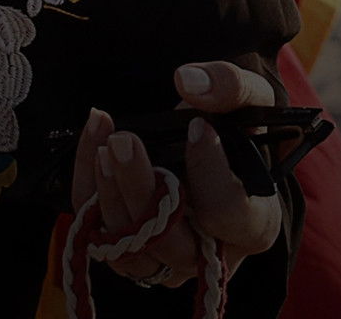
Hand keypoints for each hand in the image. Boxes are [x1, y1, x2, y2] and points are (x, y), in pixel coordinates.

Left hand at [70, 62, 287, 289]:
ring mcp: (164, 257)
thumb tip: (190, 83)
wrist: (195, 141)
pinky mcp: (126, 250)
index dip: (210, 172)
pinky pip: (96, 230)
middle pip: (172, 243)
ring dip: (110, 194)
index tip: (196, 125)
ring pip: (130, 247)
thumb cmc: (231, 128)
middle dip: (141, 190)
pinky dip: (89, 187)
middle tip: (124, 141)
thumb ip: (231, 87)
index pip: (229, 214)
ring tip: (104, 146)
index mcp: (251, 224)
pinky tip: (92, 143)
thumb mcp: (248, 99)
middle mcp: (208, 252)